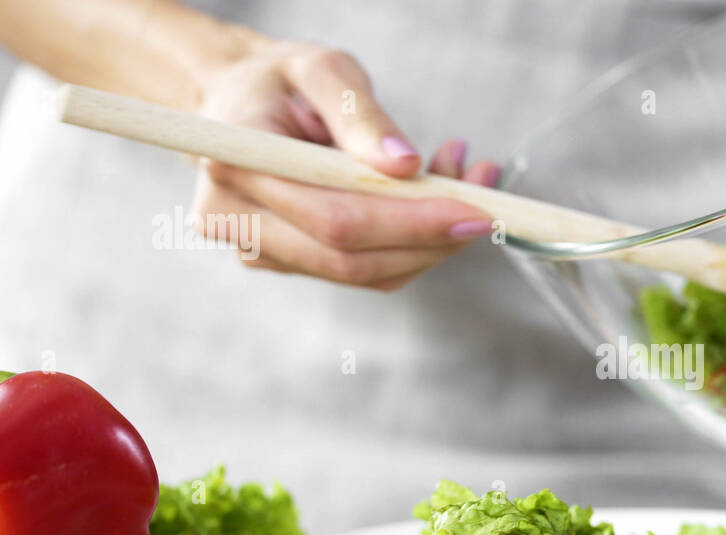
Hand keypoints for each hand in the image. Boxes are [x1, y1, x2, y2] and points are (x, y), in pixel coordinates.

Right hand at [192, 42, 498, 289]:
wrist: (241, 103)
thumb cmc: (281, 82)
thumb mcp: (324, 70)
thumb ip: (361, 115)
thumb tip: (405, 166)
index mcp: (236, 166)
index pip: (335, 219)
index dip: (411, 223)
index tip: (476, 210)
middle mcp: (238, 221)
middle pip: (352, 260)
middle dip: (432, 238)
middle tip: (489, 204)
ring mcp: (262, 250)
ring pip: (366, 272)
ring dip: (431, 241)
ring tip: (468, 182)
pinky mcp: (292, 263)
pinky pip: (366, 269)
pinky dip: (414, 244)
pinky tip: (440, 199)